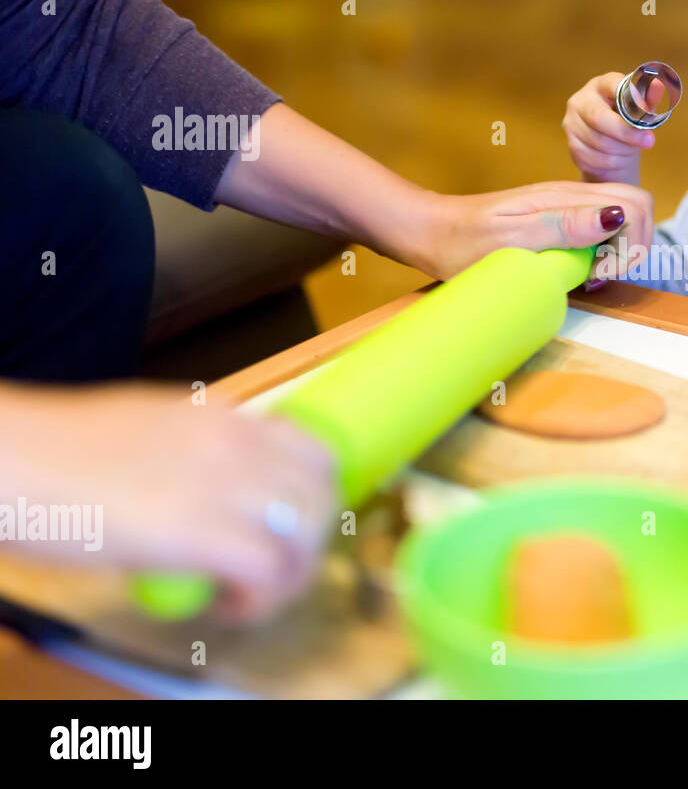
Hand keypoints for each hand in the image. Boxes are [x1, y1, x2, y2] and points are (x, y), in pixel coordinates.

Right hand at [1, 383, 335, 623]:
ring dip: (291, 574)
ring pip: (306, 532)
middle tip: (274, 572)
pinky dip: (260, 598)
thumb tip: (207, 489)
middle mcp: (238, 442)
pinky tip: (228, 604)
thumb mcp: (148, 430)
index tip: (289, 529)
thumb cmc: (57, 452)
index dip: (313, 498)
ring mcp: (224, 483)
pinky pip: (269, 569)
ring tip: (251, 594)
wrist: (10, 458)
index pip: (313, 451)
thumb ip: (192, 452)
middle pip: (321, 495)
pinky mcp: (201, 530)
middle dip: (309, 542)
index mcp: (226, 417)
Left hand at [404, 181, 654, 282]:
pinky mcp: (556, 217)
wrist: (431, 232)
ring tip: (591, 275)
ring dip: (620, 249)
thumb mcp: (514, 239)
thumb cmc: (464, 242)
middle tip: (601, 274)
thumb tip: (615, 216)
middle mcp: (570, 196)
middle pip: (636, 205)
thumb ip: (565, 226)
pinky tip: (580, 270)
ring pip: (621, 215)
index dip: (633, 242)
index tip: (602, 270)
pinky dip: (603, 251)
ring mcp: (564, 205)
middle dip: (634, 244)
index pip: (635, 204)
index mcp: (565, 198)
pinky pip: (599, 226)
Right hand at [562, 72, 661, 184]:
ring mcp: (572, 123)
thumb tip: (657, 87)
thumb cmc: (629, 119)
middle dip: (627, 133)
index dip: (628, 99)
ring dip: (622, 150)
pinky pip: (593, 158)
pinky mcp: (572, 144)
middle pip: (599, 117)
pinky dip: (611, 163)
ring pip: (599, 142)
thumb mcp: (642, 107)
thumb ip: (648, 98)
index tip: (645, 112)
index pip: (611, 85)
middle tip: (649, 141)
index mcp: (601, 85)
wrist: (612, 143)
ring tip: (632, 149)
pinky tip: (618, 158)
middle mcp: (581, 100)